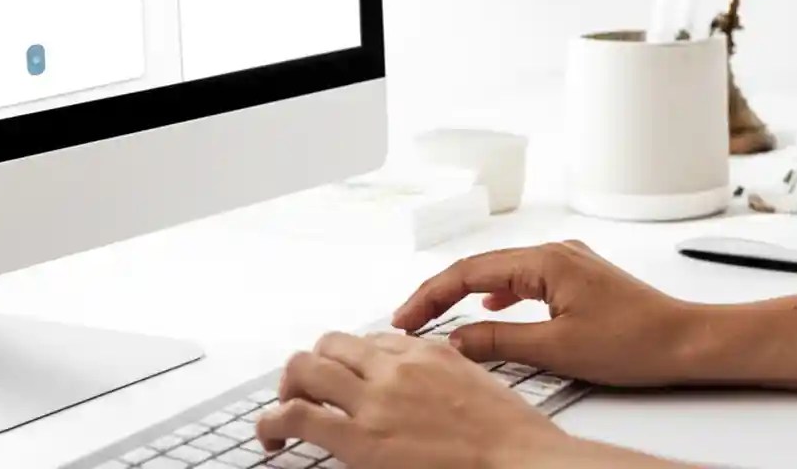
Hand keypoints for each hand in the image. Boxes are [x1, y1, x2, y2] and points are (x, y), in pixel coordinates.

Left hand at [255, 332, 569, 468]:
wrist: (527, 465)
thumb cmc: (516, 443)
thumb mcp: (481, 389)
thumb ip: (447, 379)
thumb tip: (428, 393)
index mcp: (429, 353)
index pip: (372, 340)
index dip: (352, 359)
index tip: (345, 376)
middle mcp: (396, 367)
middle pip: (331, 344)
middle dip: (313, 365)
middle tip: (306, 390)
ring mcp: (375, 400)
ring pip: (305, 368)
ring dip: (288, 386)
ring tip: (283, 410)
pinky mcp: (360, 438)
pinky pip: (297, 415)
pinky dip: (272, 422)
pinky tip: (269, 435)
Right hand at [392, 241, 696, 386]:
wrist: (690, 342)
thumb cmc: (638, 342)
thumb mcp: (558, 349)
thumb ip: (499, 341)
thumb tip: (456, 340)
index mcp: (544, 261)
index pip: (467, 273)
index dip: (429, 296)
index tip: (406, 318)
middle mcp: (553, 252)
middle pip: (477, 267)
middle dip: (439, 294)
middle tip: (410, 320)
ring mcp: (566, 262)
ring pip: (498, 272)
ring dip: (464, 293)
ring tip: (438, 315)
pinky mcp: (577, 277)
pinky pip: (522, 278)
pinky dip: (495, 293)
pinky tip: (489, 307)